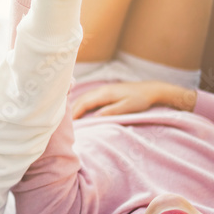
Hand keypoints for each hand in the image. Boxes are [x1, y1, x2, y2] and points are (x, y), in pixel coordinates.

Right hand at [71, 81, 196, 118]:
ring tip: (68, 118)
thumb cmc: (140, 100)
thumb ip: (110, 112)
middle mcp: (101, 90)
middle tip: (62, 123)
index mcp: (104, 94)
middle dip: (70, 110)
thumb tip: (94, 118)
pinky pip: (89, 98)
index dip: (73, 113)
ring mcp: (103, 89)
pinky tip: (80, 110)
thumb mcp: (127, 108)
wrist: (151, 90)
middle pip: (80, 99)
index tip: (67, 124)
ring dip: (75, 107)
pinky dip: (81, 104)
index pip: (83, 103)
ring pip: (84, 98)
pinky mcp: (106, 91)